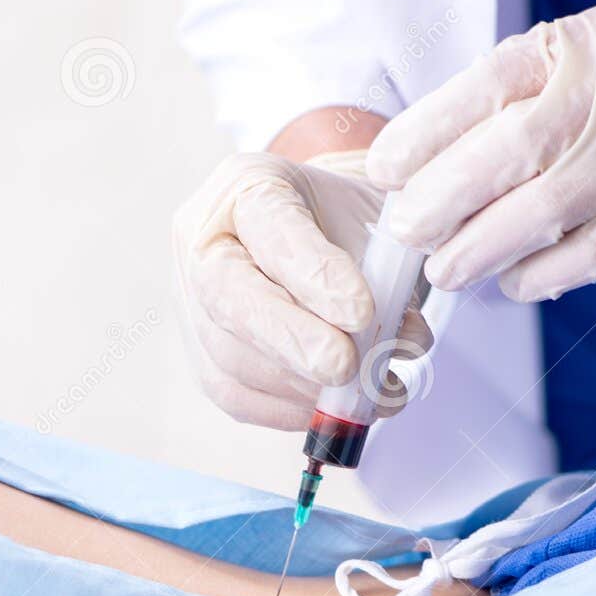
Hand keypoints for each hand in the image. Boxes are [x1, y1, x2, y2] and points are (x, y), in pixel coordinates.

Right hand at [172, 150, 431, 429]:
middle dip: (293, 340)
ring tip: (367, 392)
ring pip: (233, 357)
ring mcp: (194, 302)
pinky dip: (290, 410)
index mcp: (248, 186)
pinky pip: (236, 395)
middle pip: (230, 297)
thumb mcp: (376, 221)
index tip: (363, 311)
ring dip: (304, 386)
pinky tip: (333, 408)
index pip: (270, 226)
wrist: (322, 240)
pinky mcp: (203, 355)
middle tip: (346, 366)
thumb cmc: (347, 225)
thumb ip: (389, 269)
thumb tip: (401, 338)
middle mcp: (206, 241)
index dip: (314, 274)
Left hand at [366, 0, 595, 301]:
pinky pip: (580, 256)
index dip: (426, 130)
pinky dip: (535, 275)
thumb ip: (533, 97)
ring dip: (477, 248)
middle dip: (440, 198)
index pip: (489, 83)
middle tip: (405, 229)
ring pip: (538, 210)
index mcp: (593, 45)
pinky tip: (511, 283)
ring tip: (446, 269)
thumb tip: (433, 161)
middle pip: (506, 149)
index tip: (384, 169)